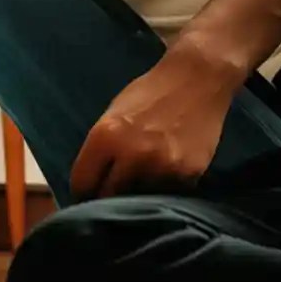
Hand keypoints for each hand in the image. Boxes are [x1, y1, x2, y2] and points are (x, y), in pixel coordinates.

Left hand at [70, 43, 243, 199]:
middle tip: (112, 194)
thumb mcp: (113, 115)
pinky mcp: (188, 174)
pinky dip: (164, 190)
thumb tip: (92, 181)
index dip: (83, 190)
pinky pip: (168, 195)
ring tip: (141, 184)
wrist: (198, 80)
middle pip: (109, 196)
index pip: (82, 183)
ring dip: (138, 197)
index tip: (88, 193)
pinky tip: (165, 175)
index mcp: (106, 136)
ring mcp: (162, 167)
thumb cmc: (150, 94)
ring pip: (140, 201)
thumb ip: (101, 149)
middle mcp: (132, 155)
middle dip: (107, 197)